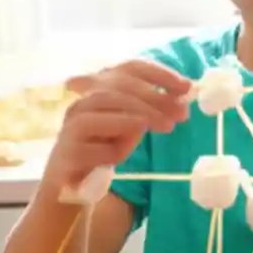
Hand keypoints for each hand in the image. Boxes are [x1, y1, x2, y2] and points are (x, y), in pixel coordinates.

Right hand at [46, 59, 191, 190]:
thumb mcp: (131, 126)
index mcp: (100, 89)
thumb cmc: (104, 149)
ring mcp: (70, 127)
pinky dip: (108, 150)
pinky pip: (88, 148)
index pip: (130, 68)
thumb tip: (181, 102)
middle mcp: (83, 102)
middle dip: (152, 99)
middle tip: (180, 114)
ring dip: (130, 119)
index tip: (186, 87)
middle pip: (114, 88)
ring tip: (161, 127)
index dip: (159, 74)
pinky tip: (121, 157)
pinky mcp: (65, 154)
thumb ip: (151, 111)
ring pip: (96, 112)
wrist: (72, 184)